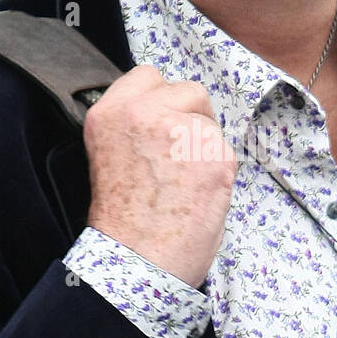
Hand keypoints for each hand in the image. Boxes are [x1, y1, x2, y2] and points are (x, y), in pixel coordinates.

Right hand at [82, 65, 236, 287]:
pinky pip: (228, 153)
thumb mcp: (108, 155)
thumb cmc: (123, 221)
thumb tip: (171, 114)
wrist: (136, 262)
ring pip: (212, 125)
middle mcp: (145, 112)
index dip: (162, 101)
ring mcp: (183, 131)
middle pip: (190, 91)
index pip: (150, 75)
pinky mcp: (215, 155)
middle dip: (192, 119)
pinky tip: (198, 198)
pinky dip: (219, 175)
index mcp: (110, 112)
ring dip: (206, 150)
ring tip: (183, 186)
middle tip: (178, 160)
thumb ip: (136, 126)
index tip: (163, 124)